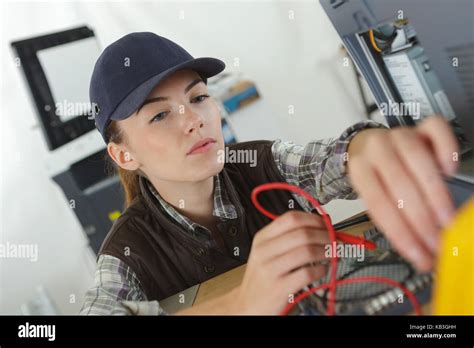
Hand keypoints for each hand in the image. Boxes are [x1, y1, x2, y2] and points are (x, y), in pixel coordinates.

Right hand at [234, 211, 329, 313]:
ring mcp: (270, 270)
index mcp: (262, 238)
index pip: (291, 219)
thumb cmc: (262, 278)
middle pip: (302, 233)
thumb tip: (320, 227)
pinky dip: (321, 270)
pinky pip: (307, 273)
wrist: (248, 305)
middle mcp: (264, 251)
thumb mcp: (267, 253)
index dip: (314, 220)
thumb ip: (288, 239)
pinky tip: (322, 271)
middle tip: (333, 240)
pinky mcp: (279, 288)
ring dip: (325, 252)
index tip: (325, 224)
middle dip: (324, 236)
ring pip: (307, 251)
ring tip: (330, 255)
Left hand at [347, 116, 458, 271]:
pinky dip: (447, 149)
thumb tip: (421, 258)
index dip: (399, 232)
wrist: (368, 145)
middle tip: (437, 243)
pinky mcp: (421, 127)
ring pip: (417, 159)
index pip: (378, 204)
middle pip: (398, 184)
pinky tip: (450, 172)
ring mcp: (399, 134)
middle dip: (420, 219)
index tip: (418, 255)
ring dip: (435, 194)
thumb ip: (394, 220)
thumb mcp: (374, 197)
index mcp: (359, 169)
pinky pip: (436, 130)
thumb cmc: (376, 177)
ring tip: (447, 220)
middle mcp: (377, 149)